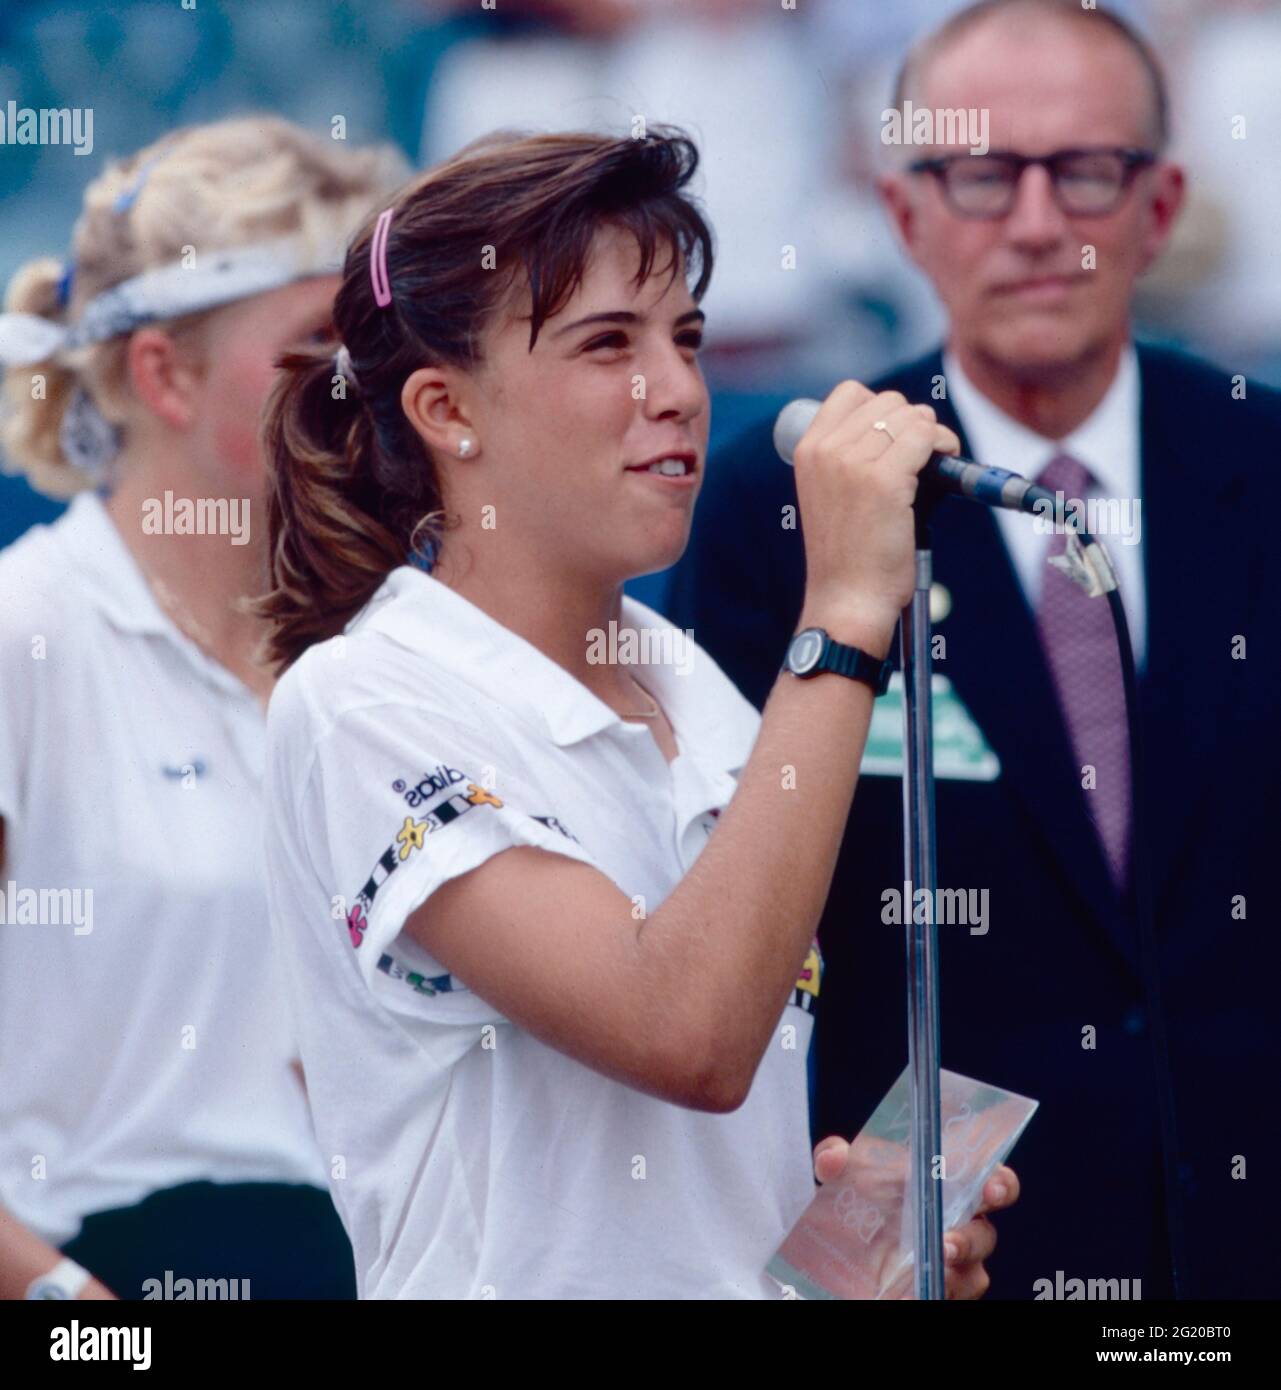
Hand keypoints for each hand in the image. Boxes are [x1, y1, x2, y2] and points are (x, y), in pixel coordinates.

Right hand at [795, 382, 959, 644]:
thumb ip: (851, 455)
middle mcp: (825, 450)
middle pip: (887, 402)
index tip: (895, 439)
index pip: (851, 393)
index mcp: (807, 450)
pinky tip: (945, 462)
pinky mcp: (884, 481)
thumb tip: (904, 422)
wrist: (847, 599)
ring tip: (935, 462)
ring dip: (933, 434)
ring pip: (911, 417)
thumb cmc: (848, 555)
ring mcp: (852, 463)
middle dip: (913, 423)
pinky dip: (943, 445)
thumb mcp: (832, 494)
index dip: (883, 410)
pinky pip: (926, 437)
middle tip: (923, 455)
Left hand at [813, 1135, 1018, 1299]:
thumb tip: (832, 1159)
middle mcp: (960, 1226)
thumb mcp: (844, 1173)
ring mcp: (953, 1266)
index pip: (993, 1183)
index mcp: (951, 1188)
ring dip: (954, 1277)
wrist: (839, 1242)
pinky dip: (931, 1297)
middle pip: (985, 1235)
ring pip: (972, 1276)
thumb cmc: (861, 1196)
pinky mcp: (936, 1291)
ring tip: (929, 1275)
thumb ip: (835, 1158)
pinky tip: (908, 1298)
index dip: (1000, 1185)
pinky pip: (945, 1298)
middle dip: (970, 1240)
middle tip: (946, 1244)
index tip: (990, 1190)